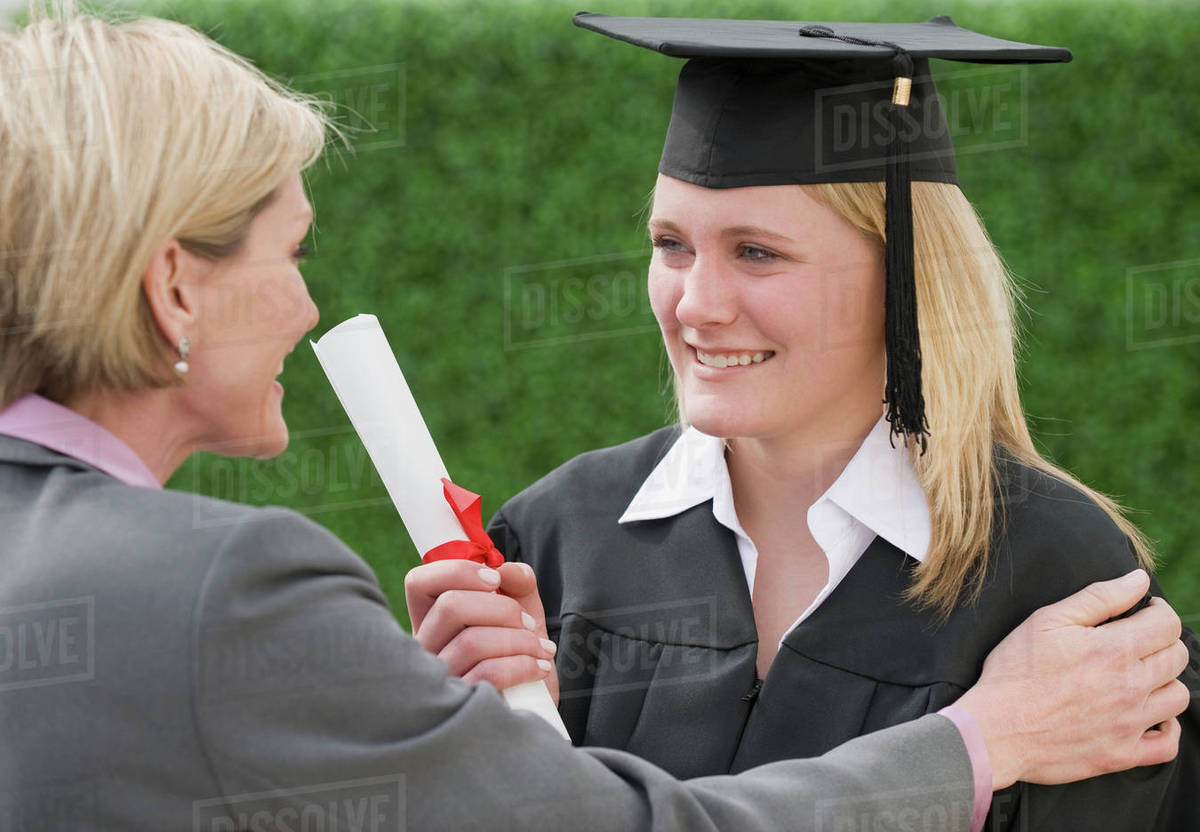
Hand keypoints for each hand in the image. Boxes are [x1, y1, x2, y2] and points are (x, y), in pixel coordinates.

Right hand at [405, 560, 558, 701]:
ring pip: (471, 641)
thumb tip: (506, 571)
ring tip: (540, 648)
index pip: (419, 583)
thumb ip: (518, 581)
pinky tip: (538, 667)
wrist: (536, 705)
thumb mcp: (524, 608)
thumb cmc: (520, 652)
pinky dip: (523, 664)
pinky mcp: (459, 706)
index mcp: (433, 620)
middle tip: (527, 622)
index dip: (458, 571)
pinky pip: (488, 673)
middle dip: (501, 608)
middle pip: (450, 607)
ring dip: (519, 639)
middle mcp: (426, 649)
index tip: (495, 579)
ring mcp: (439, 679)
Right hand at [954, 569, 1189, 788]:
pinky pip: (1168, 745)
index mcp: (1114, 649)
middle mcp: (1131, 686)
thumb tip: (1138, 580)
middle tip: (1137, 640)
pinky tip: (1148, 716)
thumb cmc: (1014, 671)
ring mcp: (1130, 724)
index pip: (1168, 625)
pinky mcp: (1122, 754)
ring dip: (1164, 681)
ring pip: (1178, 697)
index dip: (1159, 612)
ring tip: (1138, 676)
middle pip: (1177, 658)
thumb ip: (1098, 597)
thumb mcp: (1047, 621)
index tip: (1145, 612)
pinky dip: (1166, 728)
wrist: (995, 730)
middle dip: (1162, 642)